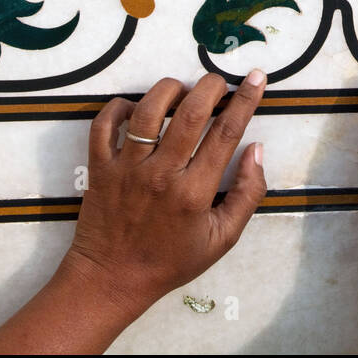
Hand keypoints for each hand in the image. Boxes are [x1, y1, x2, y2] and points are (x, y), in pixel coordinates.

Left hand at [0, 71, 266, 352]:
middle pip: (190, 112)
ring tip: (180, 91)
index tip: (255, 78)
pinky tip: (135, 108)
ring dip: (168, 89)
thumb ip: (247, 194)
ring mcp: (127, 169)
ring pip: (148, 110)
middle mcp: (161, 175)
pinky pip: (105, 124)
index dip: (245, 99)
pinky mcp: (100, 168)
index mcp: (195, 193)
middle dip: (209, 85)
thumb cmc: (172, 260)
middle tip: (217, 82)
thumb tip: (257, 150)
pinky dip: (119, 107)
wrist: (112, 280)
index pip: (226, 133)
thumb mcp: (223, 238)